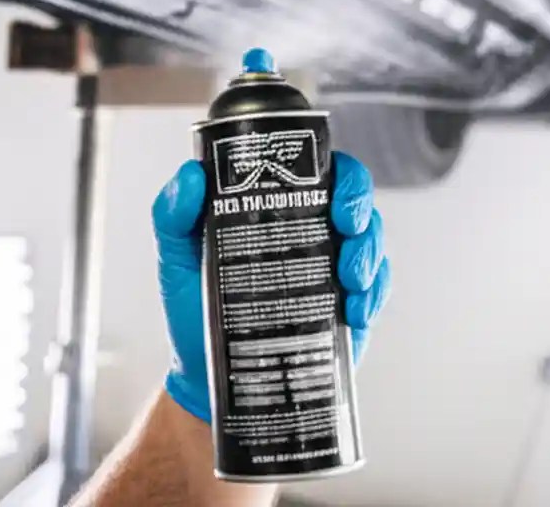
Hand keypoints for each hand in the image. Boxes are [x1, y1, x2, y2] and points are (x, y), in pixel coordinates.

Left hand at [152, 151, 390, 422]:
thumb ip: (173, 215)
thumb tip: (192, 174)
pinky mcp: (346, 308)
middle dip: (361, 208)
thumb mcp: (175, 258)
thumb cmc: (192, 309)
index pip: (318, 172)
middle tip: (346, 228)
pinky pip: (376, 290)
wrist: (208, 377)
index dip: (338, 172)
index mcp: (274, 209)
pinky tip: (353, 313)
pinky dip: (373, 297)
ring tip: (348, 281)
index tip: (333, 191)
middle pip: (356, 200)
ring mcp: (332, 270)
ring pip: (372, 242)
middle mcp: (310, 232)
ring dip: (368, 255)